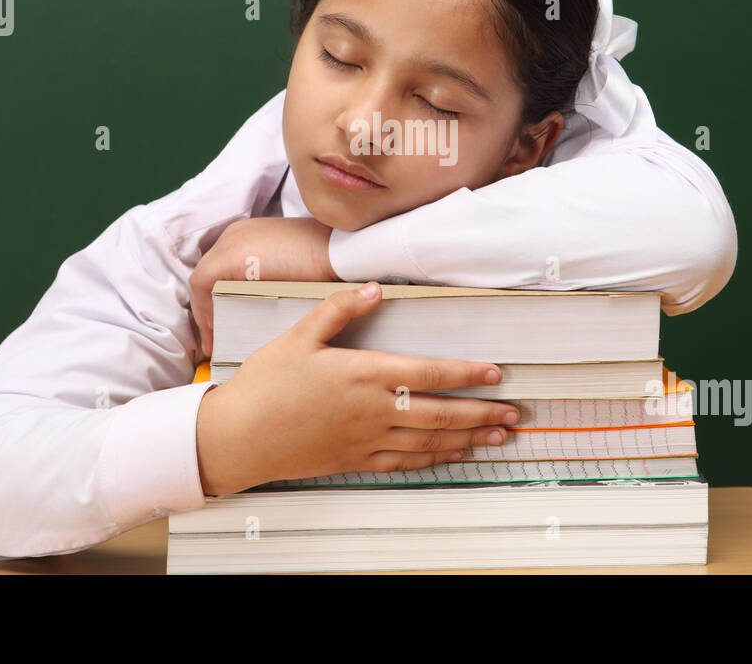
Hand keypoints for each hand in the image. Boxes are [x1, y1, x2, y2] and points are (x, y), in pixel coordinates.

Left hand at [188, 216, 338, 357]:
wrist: (344, 254)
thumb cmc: (331, 263)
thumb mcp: (299, 266)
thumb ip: (279, 277)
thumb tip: (270, 303)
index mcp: (252, 232)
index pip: (222, 268)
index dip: (218, 297)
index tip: (222, 322)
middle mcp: (237, 232)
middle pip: (210, 275)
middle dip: (209, 307)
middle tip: (215, 336)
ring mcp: (231, 241)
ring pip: (203, 281)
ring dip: (207, 312)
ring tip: (215, 340)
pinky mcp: (230, 256)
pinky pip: (202, 286)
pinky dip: (205, 312)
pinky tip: (216, 335)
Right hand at [194, 282, 520, 494]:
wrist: (237, 438)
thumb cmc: (265, 385)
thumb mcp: (299, 335)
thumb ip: (338, 309)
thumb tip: (372, 288)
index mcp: (363, 374)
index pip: (429, 372)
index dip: (467, 374)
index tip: (496, 373)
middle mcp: (372, 410)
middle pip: (440, 413)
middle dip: (482, 412)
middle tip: (514, 414)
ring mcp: (366, 439)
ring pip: (430, 442)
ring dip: (468, 438)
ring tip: (498, 436)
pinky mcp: (355, 460)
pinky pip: (406, 462)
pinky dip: (435, 459)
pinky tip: (453, 455)